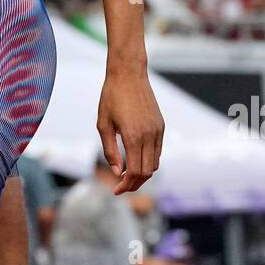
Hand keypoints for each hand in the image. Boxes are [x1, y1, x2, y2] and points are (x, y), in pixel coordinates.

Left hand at [96, 61, 163, 193]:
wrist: (129, 74)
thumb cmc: (111, 98)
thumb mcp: (103, 125)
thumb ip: (110, 151)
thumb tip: (117, 172)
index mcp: (133, 136)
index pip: (135, 172)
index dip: (126, 185)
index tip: (116, 190)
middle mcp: (149, 136)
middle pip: (147, 172)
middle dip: (134, 184)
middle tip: (121, 187)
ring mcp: (158, 130)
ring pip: (155, 164)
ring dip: (143, 174)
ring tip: (128, 176)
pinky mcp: (161, 126)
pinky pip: (158, 151)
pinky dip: (149, 161)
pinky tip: (136, 160)